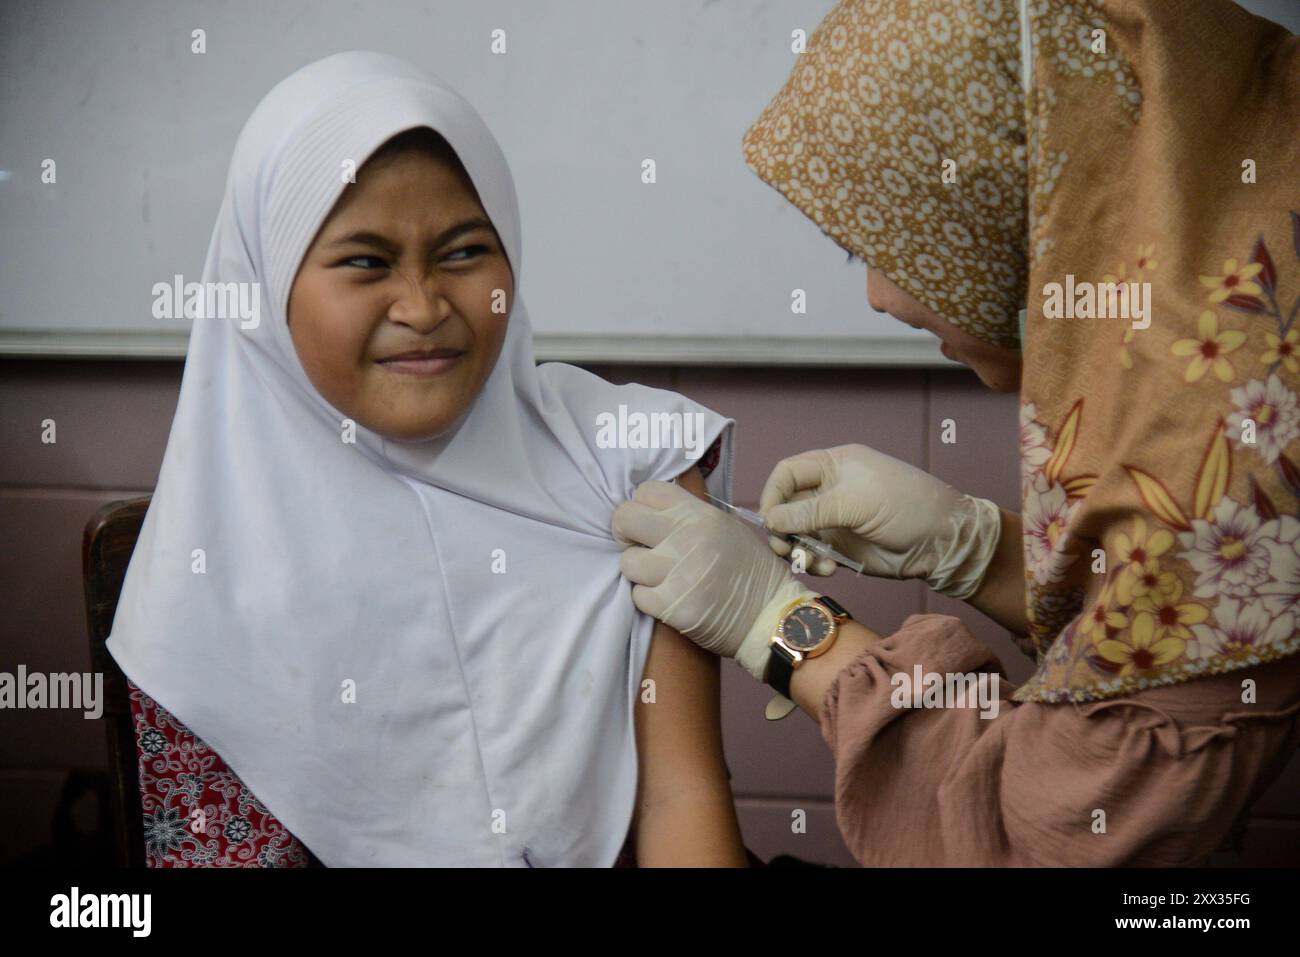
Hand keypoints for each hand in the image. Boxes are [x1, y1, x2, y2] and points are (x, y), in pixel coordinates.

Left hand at [613, 480, 817, 679]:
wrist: (770, 616)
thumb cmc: (750, 570)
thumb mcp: (727, 527)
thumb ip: (691, 514)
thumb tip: (654, 506)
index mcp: (701, 515)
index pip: (648, 491)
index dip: (642, 505)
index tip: (648, 521)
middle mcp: (686, 538)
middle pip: (625, 518)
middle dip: (626, 533)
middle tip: (639, 545)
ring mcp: (677, 573)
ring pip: (627, 561)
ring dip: (640, 571)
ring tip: (661, 576)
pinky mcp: (671, 606)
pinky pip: (637, 595)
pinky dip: (649, 598)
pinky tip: (669, 597)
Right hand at [759, 444, 1001, 598]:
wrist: (941, 542)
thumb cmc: (905, 506)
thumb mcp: (855, 502)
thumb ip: (810, 511)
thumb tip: (771, 520)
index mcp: (833, 466)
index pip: (788, 473)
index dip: (773, 495)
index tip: (770, 520)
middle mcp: (829, 491)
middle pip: (786, 507)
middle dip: (781, 528)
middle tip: (785, 548)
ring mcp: (835, 521)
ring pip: (796, 535)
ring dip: (796, 550)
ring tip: (809, 562)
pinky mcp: (841, 548)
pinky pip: (813, 556)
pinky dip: (813, 564)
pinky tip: (828, 569)